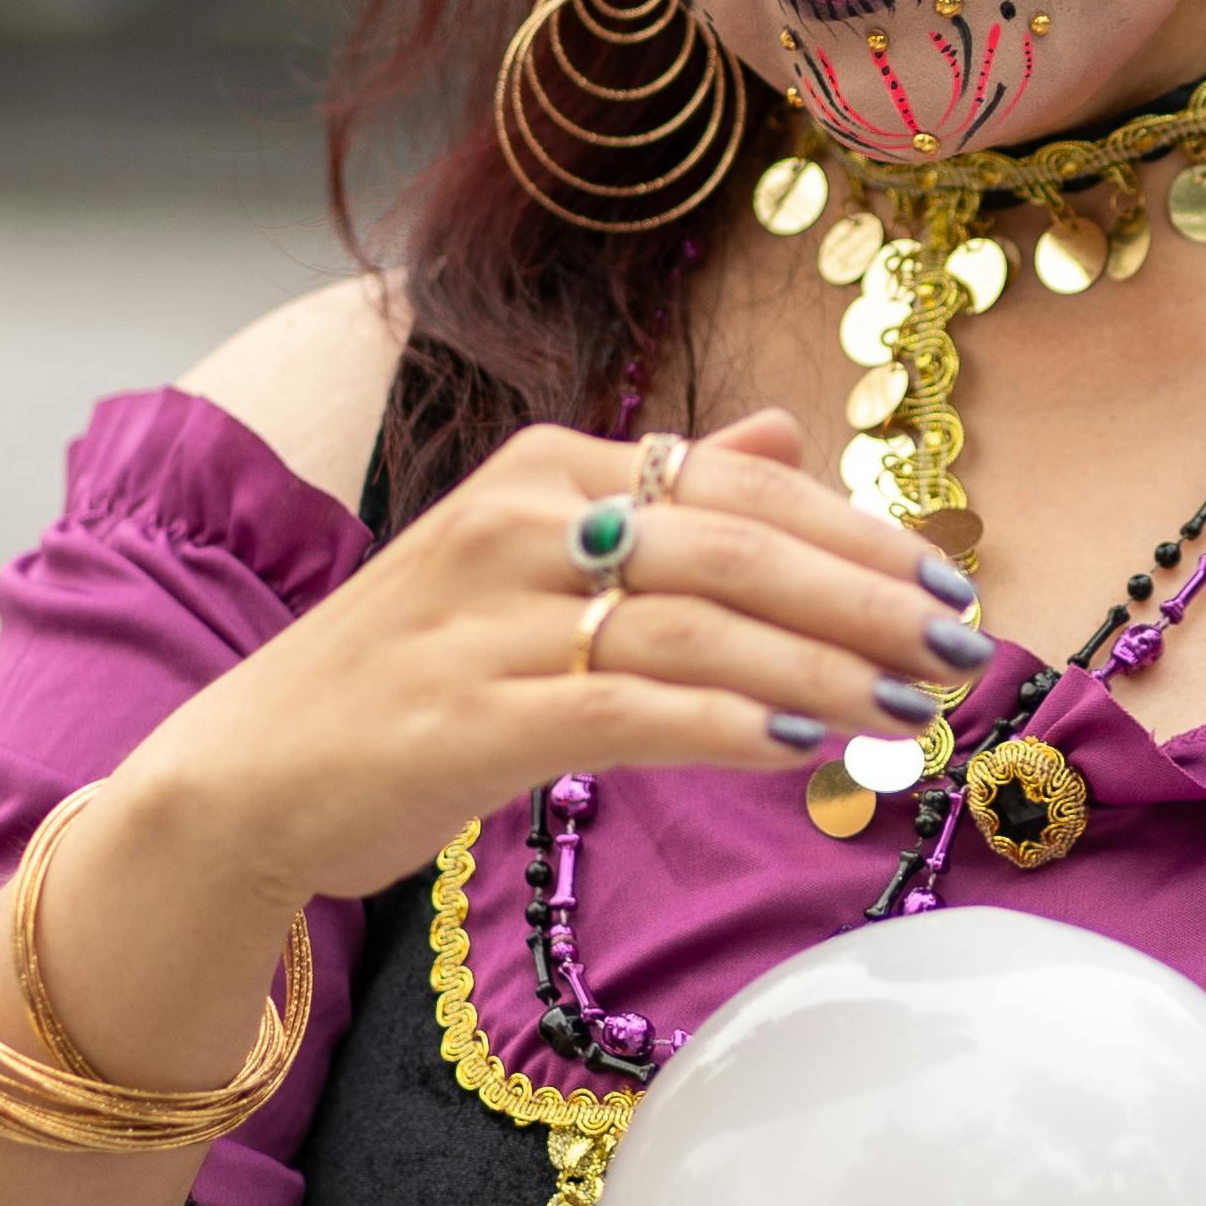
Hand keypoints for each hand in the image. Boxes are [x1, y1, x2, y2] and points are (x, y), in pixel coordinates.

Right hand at [111, 407, 975, 919]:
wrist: (246, 776)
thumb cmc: (411, 674)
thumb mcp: (531, 557)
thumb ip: (662, 492)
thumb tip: (787, 429)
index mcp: (544, 469)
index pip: (736, 480)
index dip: (855, 530)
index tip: (945, 583)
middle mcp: (520, 524)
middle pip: (736, 544)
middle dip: (867, 598)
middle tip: (959, 649)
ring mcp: (490, 621)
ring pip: (701, 627)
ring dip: (828, 669)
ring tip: (913, 710)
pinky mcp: (470, 720)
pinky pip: (631, 710)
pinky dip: (731, 723)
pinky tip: (806, 747)